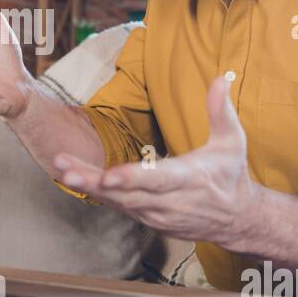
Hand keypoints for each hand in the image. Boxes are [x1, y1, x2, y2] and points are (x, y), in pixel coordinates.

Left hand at [51, 76, 263, 250]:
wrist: (235, 219)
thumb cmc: (230, 175)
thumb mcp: (232, 142)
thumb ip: (221, 111)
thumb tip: (220, 77)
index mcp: (190, 180)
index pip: (158, 180)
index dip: (133, 178)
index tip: (110, 176)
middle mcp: (170, 201)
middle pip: (127, 193)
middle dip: (96, 182)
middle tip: (66, 169)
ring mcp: (156, 214)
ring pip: (118, 202)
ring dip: (88, 186)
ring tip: (62, 169)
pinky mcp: (147, 219)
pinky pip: (118, 207)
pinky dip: (96, 194)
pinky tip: (72, 178)